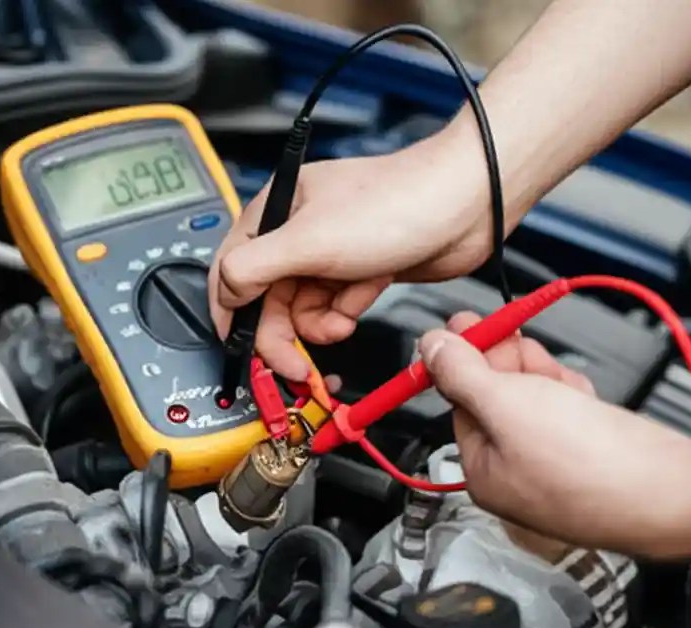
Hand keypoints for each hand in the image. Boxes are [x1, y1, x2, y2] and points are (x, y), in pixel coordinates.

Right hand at [208, 128, 492, 380]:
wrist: (467, 205)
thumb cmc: (397, 202)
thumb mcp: (308, 240)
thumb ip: (252, 269)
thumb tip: (223, 295)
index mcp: (274, 213)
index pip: (229, 269)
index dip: (231, 312)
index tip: (237, 347)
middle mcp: (296, 233)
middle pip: (267, 299)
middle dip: (281, 333)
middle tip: (294, 363)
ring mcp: (328, 253)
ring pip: (301, 309)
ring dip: (318, 325)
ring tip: (341, 320)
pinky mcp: (357, 270)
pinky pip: (334, 307)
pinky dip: (344, 314)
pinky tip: (361, 302)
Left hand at [421, 313, 690, 558]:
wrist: (670, 488)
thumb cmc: (585, 463)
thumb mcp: (504, 403)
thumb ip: (460, 373)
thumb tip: (429, 348)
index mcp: (483, 474)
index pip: (459, 405)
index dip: (464, 361)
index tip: (466, 325)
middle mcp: (517, 478)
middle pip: (498, 402)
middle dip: (505, 363)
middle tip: (508, 329)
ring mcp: (558, 470)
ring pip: (538, 403)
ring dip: (541, 375)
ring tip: (551, 368)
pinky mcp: (596, 459)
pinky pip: (573, 414)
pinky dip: (573, 393)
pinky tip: (580, 390)